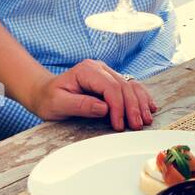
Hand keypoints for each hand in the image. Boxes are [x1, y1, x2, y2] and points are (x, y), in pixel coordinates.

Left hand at [30, 59, 156, 130]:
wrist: (45, 93)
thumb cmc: (49, 99)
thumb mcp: (58, 104)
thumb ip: (80, 105)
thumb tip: (104, 108)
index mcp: (87, 70)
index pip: (110, 87)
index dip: (118, 107)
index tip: (119, 125)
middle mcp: (100, 68)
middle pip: (124, 86)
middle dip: (132, 107)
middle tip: (137, 126)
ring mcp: (107, 73)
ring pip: (131, 85)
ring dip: (140, 103)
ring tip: (146, 120)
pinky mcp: (111, 81)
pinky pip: (131, 87)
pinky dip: (141, 97)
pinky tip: (149, 107)